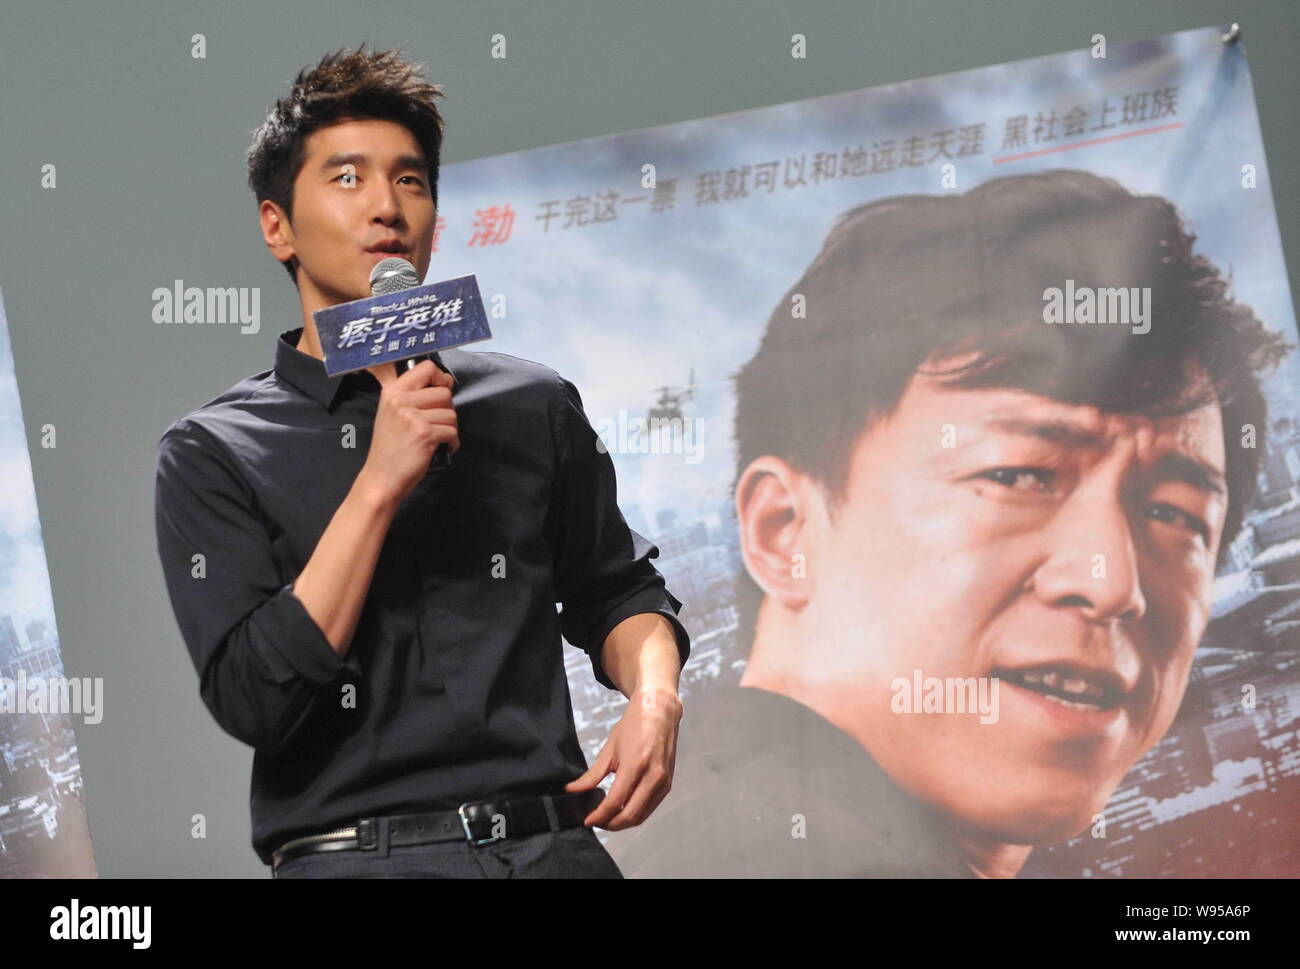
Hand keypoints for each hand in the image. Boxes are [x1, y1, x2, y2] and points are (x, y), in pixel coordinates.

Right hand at [358, 359, 457, 505]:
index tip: (443, 390)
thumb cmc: (389, 448)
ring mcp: (412, 417)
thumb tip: (442, 381)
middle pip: (444, 392)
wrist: (381, 478)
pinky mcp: (424, 434)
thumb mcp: (390, 413)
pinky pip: (452, 431)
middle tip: (436, 424)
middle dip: (447, 410)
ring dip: (449, 428)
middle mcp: (400, 400)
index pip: (426, 368)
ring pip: (450, 413)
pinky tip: (441, 448)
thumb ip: (410, 396)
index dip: (441, 378)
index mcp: (392, 392)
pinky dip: (452, 442)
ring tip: (437, 438)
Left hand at [564, 686, 682, 830]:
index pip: (615, 802)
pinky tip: (622, 809)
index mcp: (636, 766)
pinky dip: (635, 814)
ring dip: (622, 822)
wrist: (658, 713)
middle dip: (610, 824)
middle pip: (630, 815)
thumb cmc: (632, 727)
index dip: (599, 815)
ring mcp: (663, 782)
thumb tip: (571, 790)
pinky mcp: (668, 784)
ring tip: (606, 818)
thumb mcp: (609, 749)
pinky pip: (650, 808)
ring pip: (641, 816)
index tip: (587, 820)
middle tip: (595, 822)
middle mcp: (653, 777)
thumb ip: (591, 775)